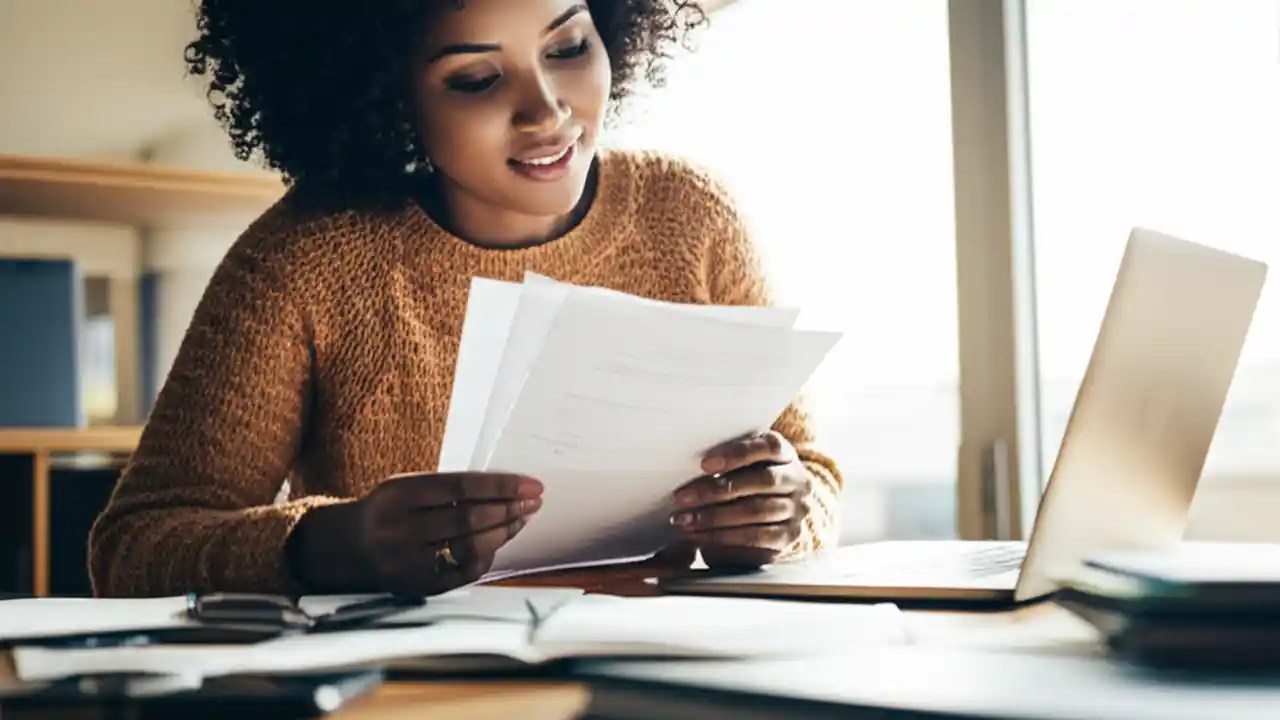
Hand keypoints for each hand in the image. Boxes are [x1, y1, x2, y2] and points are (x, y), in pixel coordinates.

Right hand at [289, 472, 542, 594]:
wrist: (346, 547)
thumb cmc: (389, 509)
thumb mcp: (406, 487)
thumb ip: (447, 488)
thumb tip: (507, 488)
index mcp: (397, 494)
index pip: (461, 487)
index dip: (501, 486)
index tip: (531, 485)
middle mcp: (399, 528)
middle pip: (468, 519)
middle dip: (508, 509)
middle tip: (534, 502)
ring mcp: (405, 562)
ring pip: (468, 547)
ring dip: (503, 533)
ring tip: (521, 519)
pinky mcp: (413, 586)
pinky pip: (461, 574)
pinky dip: (485, 558)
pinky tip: (498, 544)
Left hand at [670, 431, 810, 568]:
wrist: (766, 515)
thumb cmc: (744, 482)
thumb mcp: (739, 466)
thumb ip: (723, 461)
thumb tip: (685, 463)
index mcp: (785, 453)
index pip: (769, 446)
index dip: (738, 453)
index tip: (705, 464)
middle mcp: (798, 480)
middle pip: (762, 480)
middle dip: (717, 490)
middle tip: (682, 498)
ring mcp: (796, 510)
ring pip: (756, 510)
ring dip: (714, 516)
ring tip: (685, 519)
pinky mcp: (788, 537)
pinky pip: (754, 537)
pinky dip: (722, 537)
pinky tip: (698, 535)